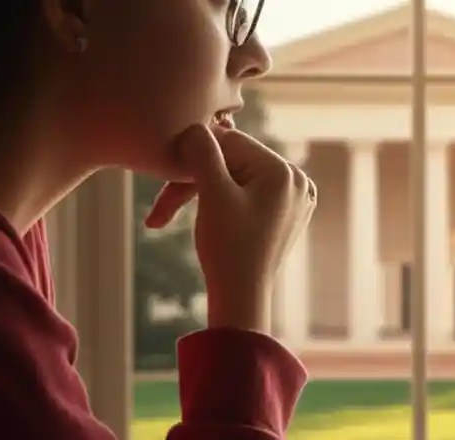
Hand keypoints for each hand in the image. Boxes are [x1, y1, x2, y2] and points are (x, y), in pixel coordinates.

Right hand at [145, 124, 315, 333]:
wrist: (240, 299)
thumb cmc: (228, 248)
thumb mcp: (212, 193)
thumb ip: (203, 151)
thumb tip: (195, 125)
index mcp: (285, 172)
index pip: (230, 142)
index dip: (194, 153)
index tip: (165, 173)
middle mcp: (297, 182)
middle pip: (231, 162)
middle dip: (193, 182)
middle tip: (158, 211)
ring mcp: (291, 200)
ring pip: (232, 179)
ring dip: (198, 194)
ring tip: (163, 216)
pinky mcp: (280, 215)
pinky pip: (242, 194)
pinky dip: (216, 202)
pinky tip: (201, 219)